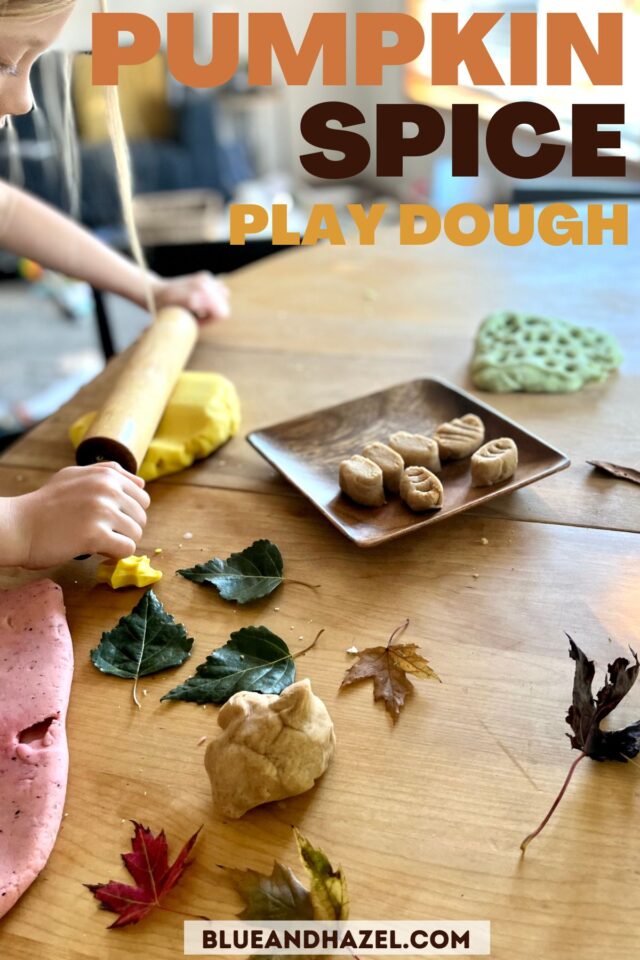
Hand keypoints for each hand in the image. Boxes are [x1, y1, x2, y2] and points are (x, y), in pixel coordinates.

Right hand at [14, 463, 149, 569]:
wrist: (18, 526)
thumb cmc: (45, 505)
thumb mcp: (74, 476)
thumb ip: (107, 474)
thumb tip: (142, 483)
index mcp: (106, 474)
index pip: (142, 497)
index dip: (127, 513)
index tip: (107, 518)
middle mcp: (106, 488)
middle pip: (141, 516)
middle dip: (125, 528)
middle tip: (100, 532)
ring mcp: (102, 510)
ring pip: (136, 533)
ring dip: (119, 542)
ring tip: (96, 540)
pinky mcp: (96, 534)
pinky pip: (126, 549)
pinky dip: (115, 554)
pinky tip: (97, 550)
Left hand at [152, 272, 230, 322]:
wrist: (155, 292)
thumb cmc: (165, 311)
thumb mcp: (180, 322)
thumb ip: (199, 323)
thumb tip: (215, 320)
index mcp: (194, 299)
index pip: (222, 314)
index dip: (211, 321)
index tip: (197, 320)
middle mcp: (201, 286)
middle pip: (225, 307)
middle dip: (214, 314)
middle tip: (197, 315)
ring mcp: (204, 278)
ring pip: (224, 296)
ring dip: (215, 304)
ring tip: (199, 307)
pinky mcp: (205, 275)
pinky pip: (220, 289)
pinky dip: (213, 296)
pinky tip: (200, 299)